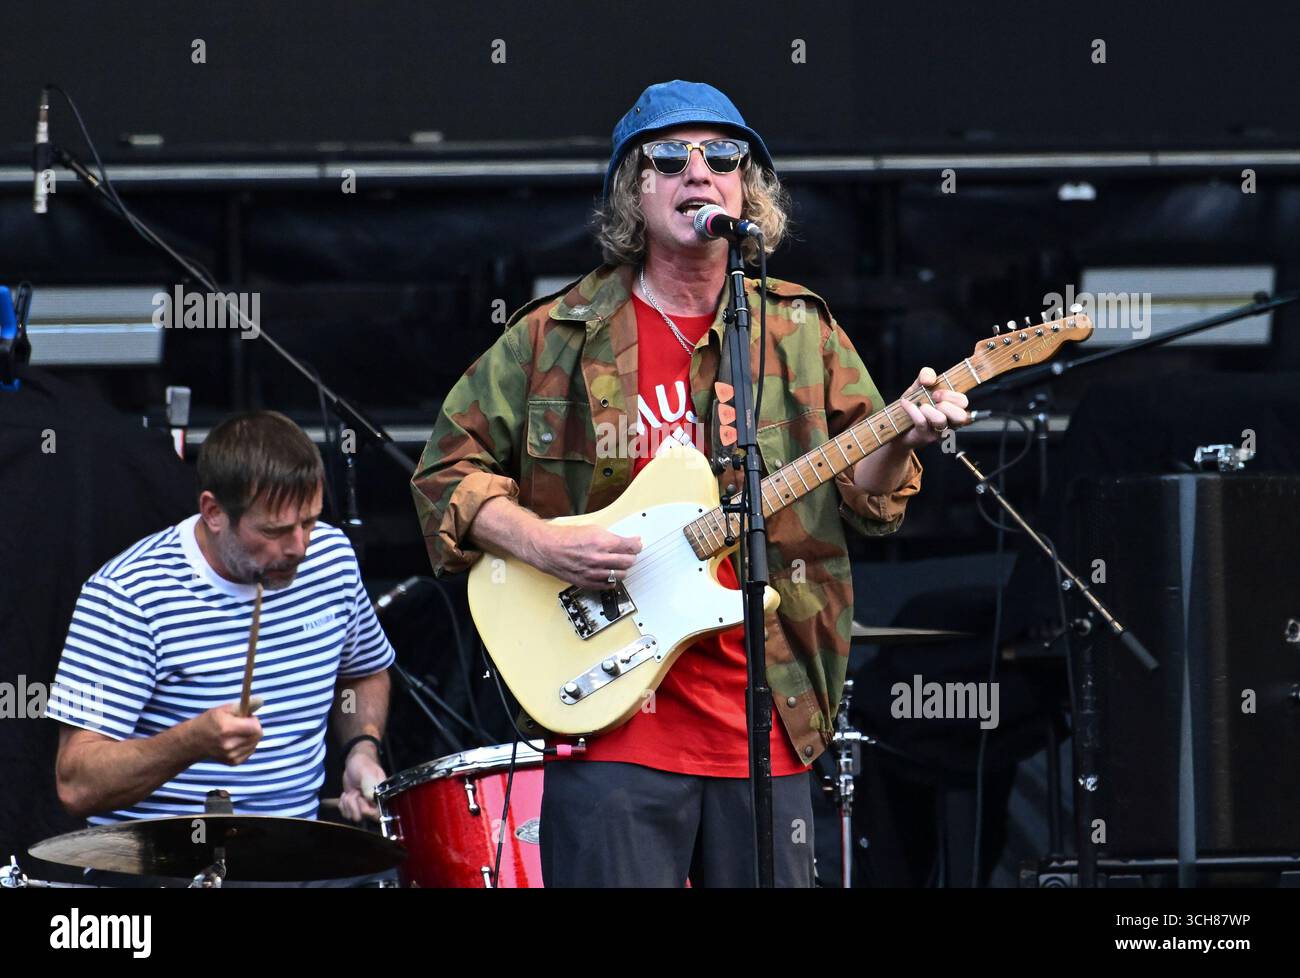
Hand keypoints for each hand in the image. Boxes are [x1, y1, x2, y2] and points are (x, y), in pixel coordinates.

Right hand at [194, 703, 262, 765]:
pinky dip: (247, 746)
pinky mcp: (232, 762)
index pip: (255, 727)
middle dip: (253, 728)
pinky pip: (250, 752)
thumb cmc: (209, 722)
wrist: (194, 742)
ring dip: (250, 737)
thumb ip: (243, 705)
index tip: (247, 717)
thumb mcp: (223, 709)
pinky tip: (236, 742)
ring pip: (254, 744)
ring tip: (237, 733)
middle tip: (243, 725)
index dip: (254, 721)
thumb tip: (261, 700)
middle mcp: (229, 744)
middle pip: (257, 736)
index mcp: (227, 729)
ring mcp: (231, 755)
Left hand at [340, 745, 385, 823]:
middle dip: (354, 803)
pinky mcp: (354, 807)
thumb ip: (369, 785)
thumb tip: (372, 800)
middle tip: (355, 791)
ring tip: (351, 792)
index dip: (366, 810)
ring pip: (352, 817)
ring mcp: (364, 807)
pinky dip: (342, 804)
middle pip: (362, 817)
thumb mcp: (367, 773)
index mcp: (382, 797)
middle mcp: (374, 805)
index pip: (377, 815)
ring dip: (347, 803)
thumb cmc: (363, 765)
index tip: (361, 797)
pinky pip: (346, 814)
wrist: (354, 763)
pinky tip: (346, 795)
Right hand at [527, 522, 641, 589]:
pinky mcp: (589, 583)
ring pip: (621, 575)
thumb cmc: (566, 538)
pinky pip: (609, 585)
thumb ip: (611, 536)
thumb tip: (627, 541)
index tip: (637, 544)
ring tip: (617, 563)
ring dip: (622, 568)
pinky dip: (611, 579)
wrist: (548, 549)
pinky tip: (608, 572)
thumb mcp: (592, 529)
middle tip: (627, 553)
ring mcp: (594, 573)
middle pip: (629, 561)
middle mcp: (599, 559)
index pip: (631, 547)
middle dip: (630, 556)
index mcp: (602, 542)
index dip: (636, 545)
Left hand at [897, 367, 970, 446]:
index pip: (963, 402)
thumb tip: (929, 379)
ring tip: (921, 406)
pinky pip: (921, 422)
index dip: (951, 395)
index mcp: (953, 408)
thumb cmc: (914, 404)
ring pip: (940, 420)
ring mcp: (938, 431)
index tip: (936, 393)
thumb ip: (926, 375)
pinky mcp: (924, 436)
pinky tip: (905, 404)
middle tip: (933, 400)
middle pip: (960, 416)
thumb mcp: (920, 386)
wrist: (897, 424)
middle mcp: (949, 422)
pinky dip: (912, 410)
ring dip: (928, 409)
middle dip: (946, 404)